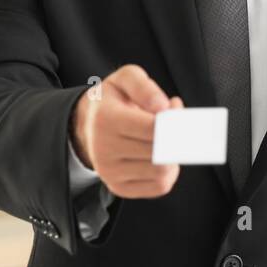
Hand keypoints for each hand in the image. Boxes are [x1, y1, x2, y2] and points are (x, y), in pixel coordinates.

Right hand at [71, 64, 182, 198]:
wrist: (89, 125)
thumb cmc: (114, 100)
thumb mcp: (126, 79)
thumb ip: (146, 87)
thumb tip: (165, 107)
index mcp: (106, 119)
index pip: (153, 128)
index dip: (174, 121)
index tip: (177, 112)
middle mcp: (104, 149)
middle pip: (160, 152)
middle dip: (177, 138)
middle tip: (178, 126)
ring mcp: (110, 172)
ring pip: (162, 172)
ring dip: (174, 156)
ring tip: (167, 141)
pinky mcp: (119, 187)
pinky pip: (159, 186)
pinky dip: (170, 173)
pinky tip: (163, 158)